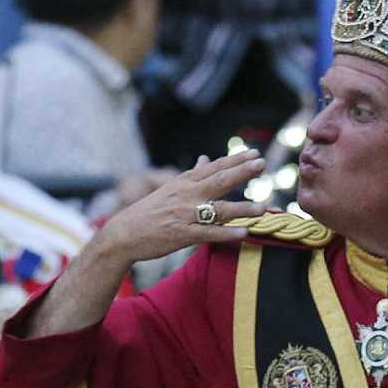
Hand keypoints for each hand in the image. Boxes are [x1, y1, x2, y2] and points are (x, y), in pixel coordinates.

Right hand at [97, 149, 267, 265]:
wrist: (124, 233)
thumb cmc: (150, 211)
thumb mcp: (170, 188)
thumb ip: (192, 175)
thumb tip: (206, 159)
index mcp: (185, 182)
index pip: (215, 167)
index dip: (236, 160)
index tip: (255, 152)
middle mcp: (187, 195)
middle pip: (219, 180)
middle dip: (242, 172)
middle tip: (262, 163)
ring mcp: (185, 215)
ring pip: (218, 209)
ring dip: (242, 207)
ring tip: (263, 206)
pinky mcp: (183, 235)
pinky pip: (209, 233)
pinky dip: (227, 233)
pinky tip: (244, 233)